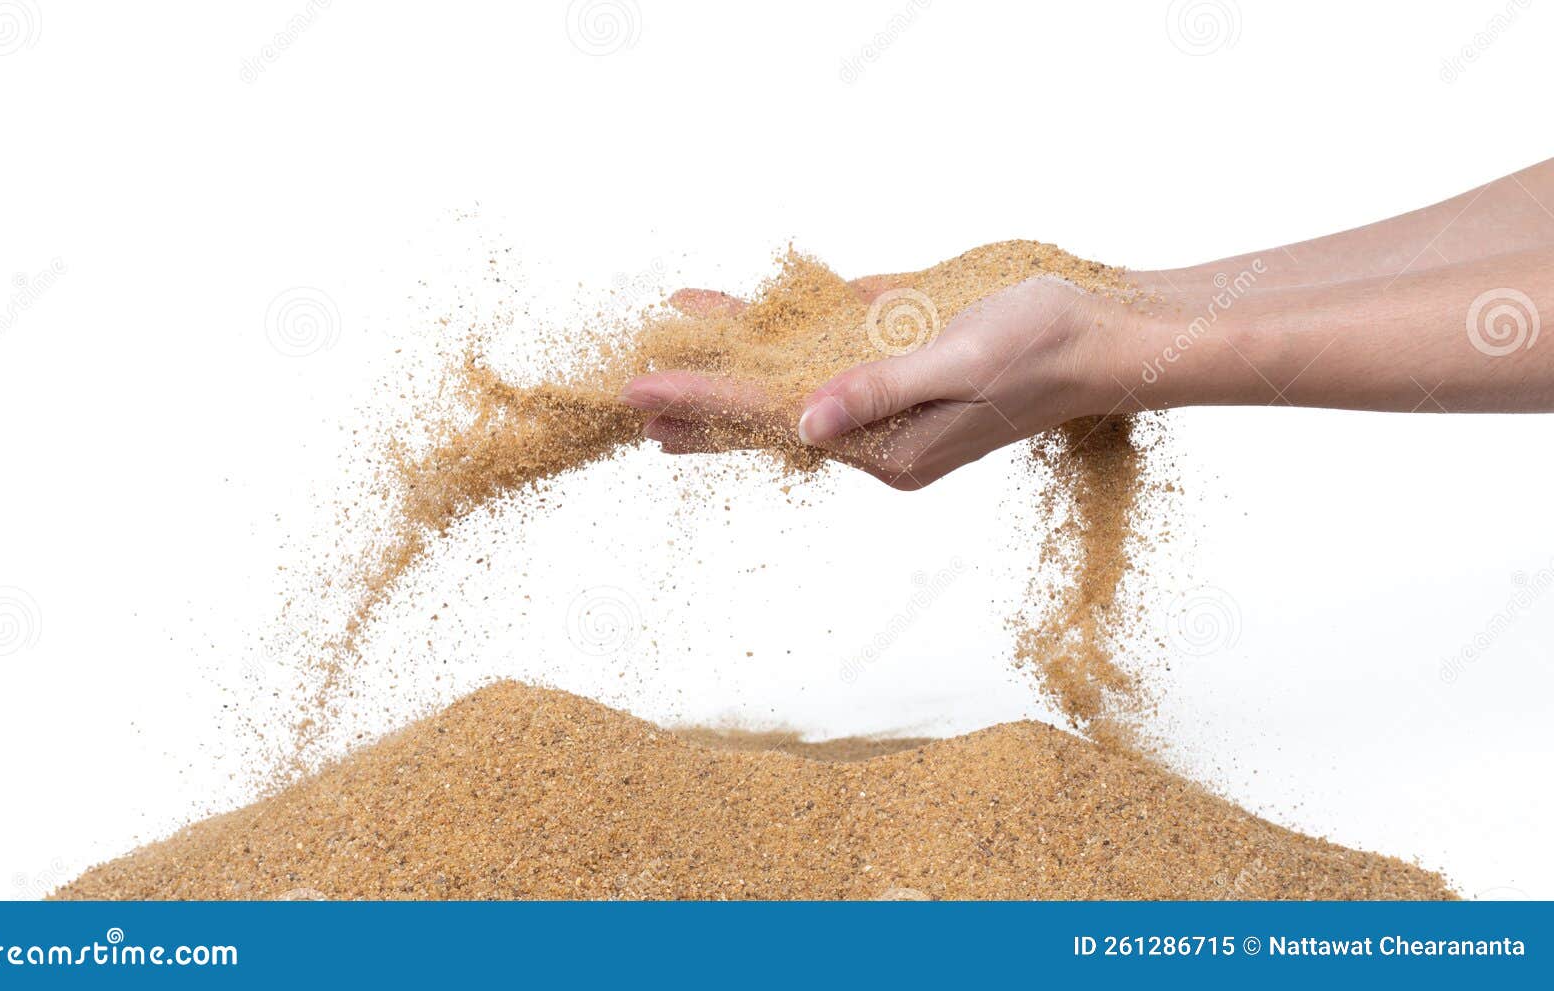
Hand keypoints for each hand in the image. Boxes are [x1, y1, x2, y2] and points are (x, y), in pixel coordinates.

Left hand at [620, 275, 1131, 489]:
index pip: (773, 422)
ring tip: (666, 361)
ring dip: (729, 365)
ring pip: (788, 377)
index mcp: (889, 446)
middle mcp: (877, 427)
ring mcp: (885, 392)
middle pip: (767, 413)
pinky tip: (741, 317)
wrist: (1108, 330)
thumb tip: (805, 419)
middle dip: (696, 402)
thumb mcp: (966, 365)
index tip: (640, 392)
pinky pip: (823, 345)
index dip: (702, 404)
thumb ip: (884, 390)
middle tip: (626, 396)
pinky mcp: (898, 355)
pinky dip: (776, 329)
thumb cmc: (1048, 346)